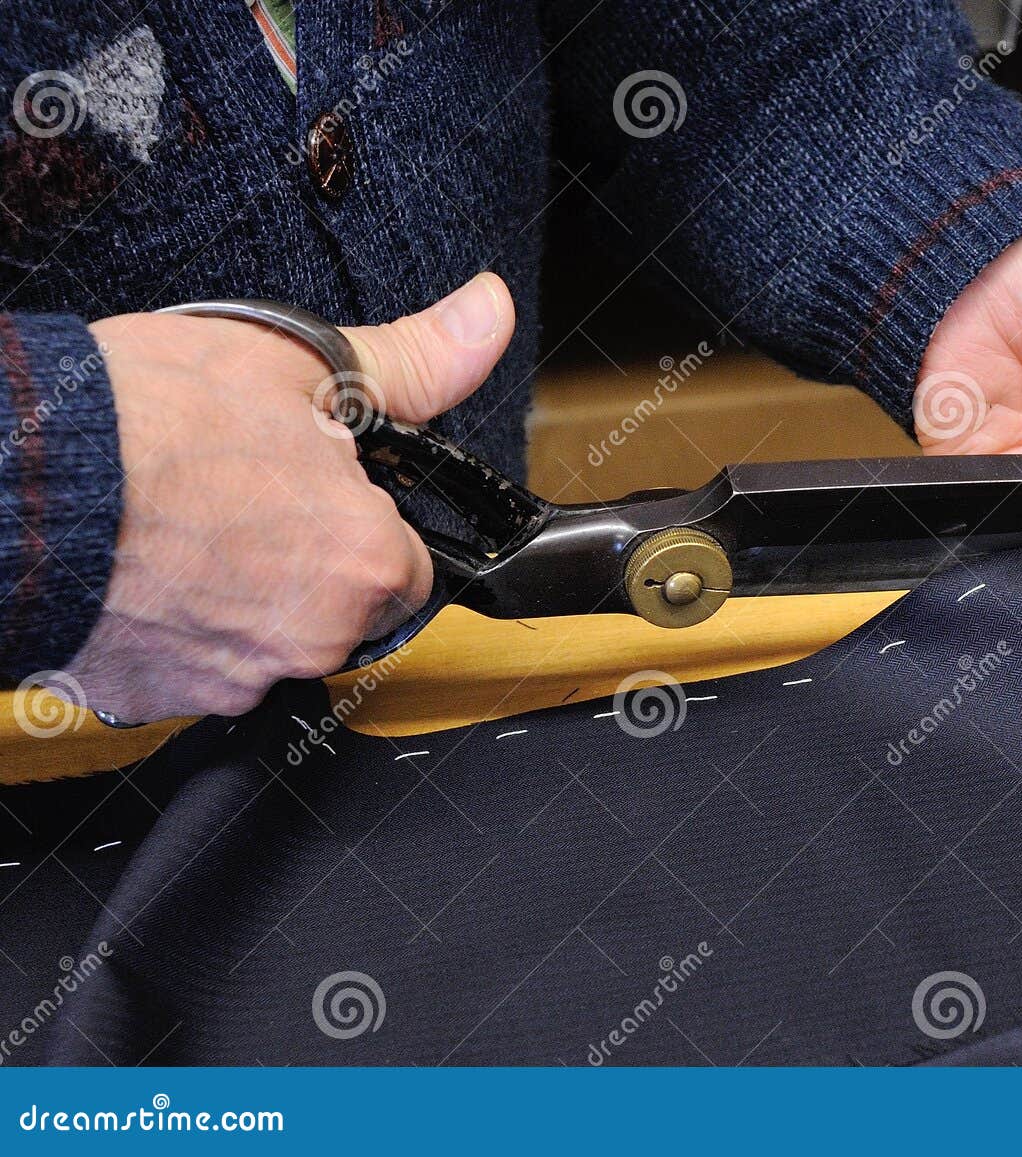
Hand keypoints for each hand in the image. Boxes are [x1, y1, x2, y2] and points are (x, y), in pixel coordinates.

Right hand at [69, 273, 514, 721]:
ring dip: (238, 592)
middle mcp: (311, 637)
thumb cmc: (143, 418)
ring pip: (265, 635)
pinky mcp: (158, 698)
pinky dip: (177, 623)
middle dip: (302, 555)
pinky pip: (195, 663)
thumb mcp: (299, 361)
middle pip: (339, 604)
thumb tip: (488, 316)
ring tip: (179, 521)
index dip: (359, 517)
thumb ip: (413, 360)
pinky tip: (142, 566)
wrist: (13, 477)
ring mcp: (233, 677)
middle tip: (237, 493)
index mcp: (365, 562)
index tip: (311, 486)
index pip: (405, 562)